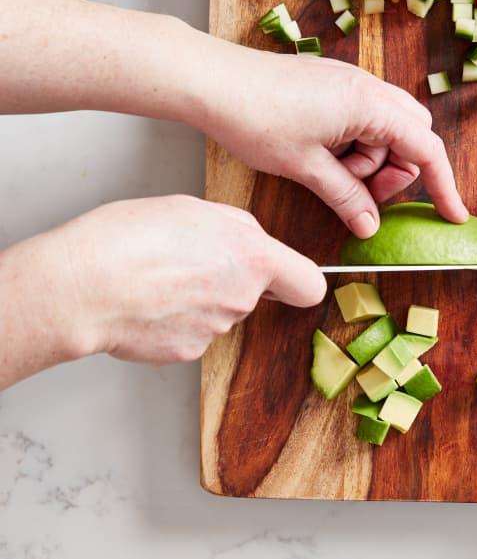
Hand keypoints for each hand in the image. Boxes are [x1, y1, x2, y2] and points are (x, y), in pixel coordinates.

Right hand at [0, 195, 325, 384]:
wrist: (82, 286)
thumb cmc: (129, 239)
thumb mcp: (193, 208)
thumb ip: (235, 227)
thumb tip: (246, 241)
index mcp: (253, 258)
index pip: (309, 284)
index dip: (299, 280)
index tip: (287, 276)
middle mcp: (242, 299)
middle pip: (256, 293)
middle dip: (233, 278)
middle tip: (192, 257)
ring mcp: (215, 330)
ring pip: (221, 311)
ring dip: (201, 296)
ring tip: (160, 274)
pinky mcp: (186, 353)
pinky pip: (193, 330)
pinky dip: (177, 318)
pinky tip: (149, 300)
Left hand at [191, 41, 468, 237]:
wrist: (213, 80)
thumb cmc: (256, 117)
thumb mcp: (306, 168)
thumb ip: (346, 197)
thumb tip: (370, 226)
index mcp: (370, 105)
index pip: (426, 149)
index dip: (443, 186)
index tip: (453, 215)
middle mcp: (368, 88)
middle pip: (411, 136)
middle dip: (396, 173)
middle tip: (360, 196)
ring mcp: (349, 83)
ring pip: (386, 129)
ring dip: (370, 160)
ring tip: (329, 173)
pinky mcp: (332, 84)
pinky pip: (362, 118)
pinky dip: (354, 144)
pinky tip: (322, 156)